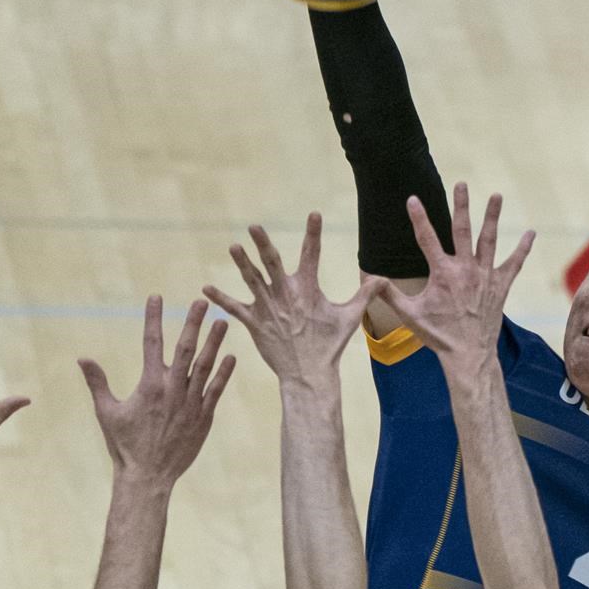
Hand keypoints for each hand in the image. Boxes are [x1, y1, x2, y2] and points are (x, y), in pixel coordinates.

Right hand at [80, 297, 235, 485]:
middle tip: (202, 302)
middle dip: (193, 323)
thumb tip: (82, 358)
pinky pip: (216, 390)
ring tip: (222, 322)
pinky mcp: (204, 417)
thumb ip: (97, 382)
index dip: (153, 318)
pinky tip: (231, 356)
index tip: (156, 296)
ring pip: (205, 366)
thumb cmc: (124, 445)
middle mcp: (172, 390)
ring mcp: (190, 403)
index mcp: (149, 385)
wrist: (148, 476)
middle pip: (185, 349)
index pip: (151, 342)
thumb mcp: (107, 412)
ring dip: (215, 343)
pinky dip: (224, 373)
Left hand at [204, 215, 385, 388]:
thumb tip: (383, 279)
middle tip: (254, 226)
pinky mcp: (255, 324)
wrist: (309, 374)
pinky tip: (205, 288)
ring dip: (242, 264)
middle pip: (272, 263)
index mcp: (308, 290)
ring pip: (252, 280)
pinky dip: (221, 298)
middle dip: (263, 244)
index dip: (313, 234)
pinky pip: (235, 309)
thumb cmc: (330, 345)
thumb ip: (364, 295)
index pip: (312, 255)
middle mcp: (286, 295)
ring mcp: (269, 309)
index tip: (313, 214)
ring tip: (233, 247)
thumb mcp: (350, 318)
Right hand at [378, 183, 533, 371]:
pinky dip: (522, 249)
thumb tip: (371, 279)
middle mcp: (466, 270)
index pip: (426, 239)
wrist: (468, 354)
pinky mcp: (501, 286)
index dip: (418, 218)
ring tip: (496, 195)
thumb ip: (389, 294)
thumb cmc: (437, 335)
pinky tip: (530, 233)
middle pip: (462, 230)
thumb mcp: (409, 315)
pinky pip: (514, 263)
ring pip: (489, 240)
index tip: (412, 199)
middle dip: (461, 206)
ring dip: (492, 216)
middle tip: (461, 184)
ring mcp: (485, 277)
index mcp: (442, 274)